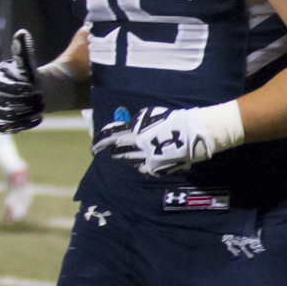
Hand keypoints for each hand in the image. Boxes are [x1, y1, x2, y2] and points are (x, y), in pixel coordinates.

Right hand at [0, 29, 44, 131]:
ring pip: (9, 116)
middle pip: (7, 102)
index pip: (4, 86)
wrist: (27, 94)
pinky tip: (36, 119)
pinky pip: (8, 127)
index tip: (32, 88)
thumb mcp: (25, 64)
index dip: (20, 88)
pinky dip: (23, 124)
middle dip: (26, 103)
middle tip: (39, 101)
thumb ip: (23, 51)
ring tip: (38, 109)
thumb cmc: (26, 77)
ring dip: (26, 114)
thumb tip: (22, 33)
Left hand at [93, 106, 213, 175]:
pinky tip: (149, 157)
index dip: (101, 144)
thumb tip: (123, 127)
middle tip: (115, 149)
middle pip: (120, 153)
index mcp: (136, 134)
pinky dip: (142, 163)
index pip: (112, 140)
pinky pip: (144, 168)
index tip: (94, 148)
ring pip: (131, 162)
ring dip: (129, 157)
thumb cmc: (171, 119)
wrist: (192, 133)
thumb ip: (135, 122)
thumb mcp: (150, 115)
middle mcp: (139, 150)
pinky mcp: (156, 170)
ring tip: (135, 151)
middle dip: (116, 150)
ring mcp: (148, 161)